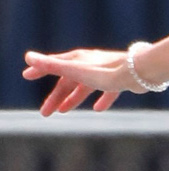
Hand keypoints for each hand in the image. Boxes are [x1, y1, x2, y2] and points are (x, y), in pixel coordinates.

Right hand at [21, 47, 140, 114]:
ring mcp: (105, 72)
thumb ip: (52, 66)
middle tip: (45, 113)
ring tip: (63, 112)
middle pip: (68, 82)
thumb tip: (28, 57)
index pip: (53, 65)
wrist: (139, 73)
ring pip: (85, 87)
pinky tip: (98, 109)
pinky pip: (108, 91)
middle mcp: (91, 63)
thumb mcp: (75, 70)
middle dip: (55, 97)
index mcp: (78, 59)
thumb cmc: (106, 71)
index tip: (26, 76)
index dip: (39, 70)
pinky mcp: (120, 80)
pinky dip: (101, 99)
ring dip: (73, 99)